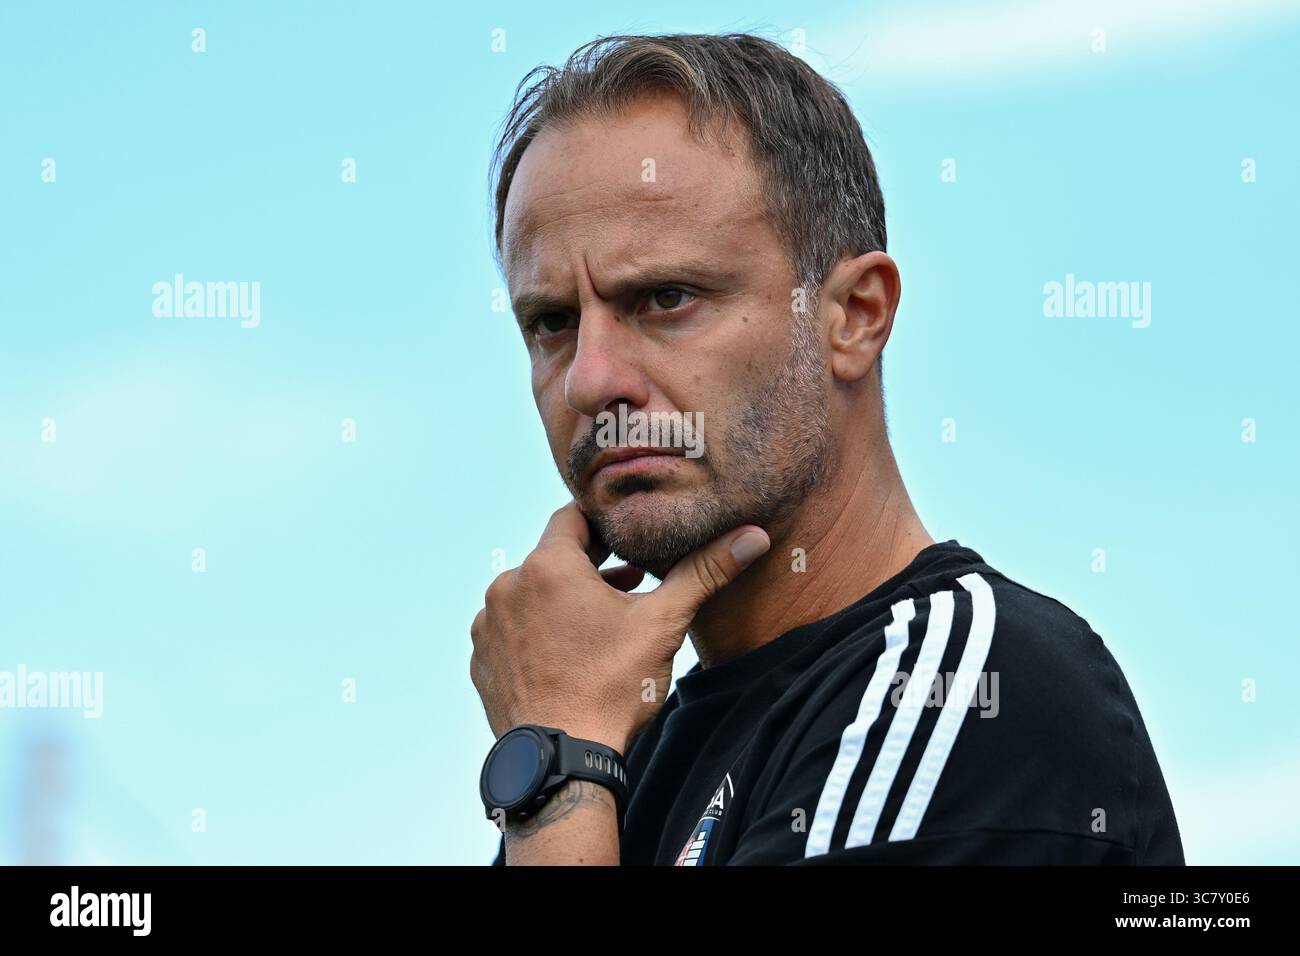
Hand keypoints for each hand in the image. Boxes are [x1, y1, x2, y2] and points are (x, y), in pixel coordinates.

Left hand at [470, 501, 769, 751]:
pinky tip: (568, 656)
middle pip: (553, 558)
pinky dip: (537, 634)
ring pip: (531, 595)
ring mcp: (488, 626)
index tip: (631, 540)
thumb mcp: (663, 624)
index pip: (574, 517)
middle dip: (591, 568)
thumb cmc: (612, 688)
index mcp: (547, 565)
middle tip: (631, 585)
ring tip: (602, 625)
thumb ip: (704, 572)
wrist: (562, 760)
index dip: (606, 525)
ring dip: (562, 602)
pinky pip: (512, 631)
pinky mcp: (481, 661)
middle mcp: (508, 587)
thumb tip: (752, 536)